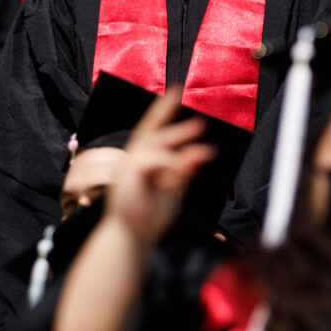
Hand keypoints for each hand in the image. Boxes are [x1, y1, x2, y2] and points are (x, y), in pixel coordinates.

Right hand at [106, 88, 213, 248]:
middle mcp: (133, 159)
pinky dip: (173, 161)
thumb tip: (198, 154)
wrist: (131, 239)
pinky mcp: (130, 174)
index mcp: (142, 162)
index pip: (153, 130)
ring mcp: (129, 166)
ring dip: (179, 136)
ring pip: (155, 143)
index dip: (163, 110)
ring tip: (201, 131)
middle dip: (166, 111)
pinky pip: (154, 160)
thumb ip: (182, 173)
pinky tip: (189, 162)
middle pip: (151, 130)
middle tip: (185, 97)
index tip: (175, 92)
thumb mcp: (172, 192)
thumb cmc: (148, 219)